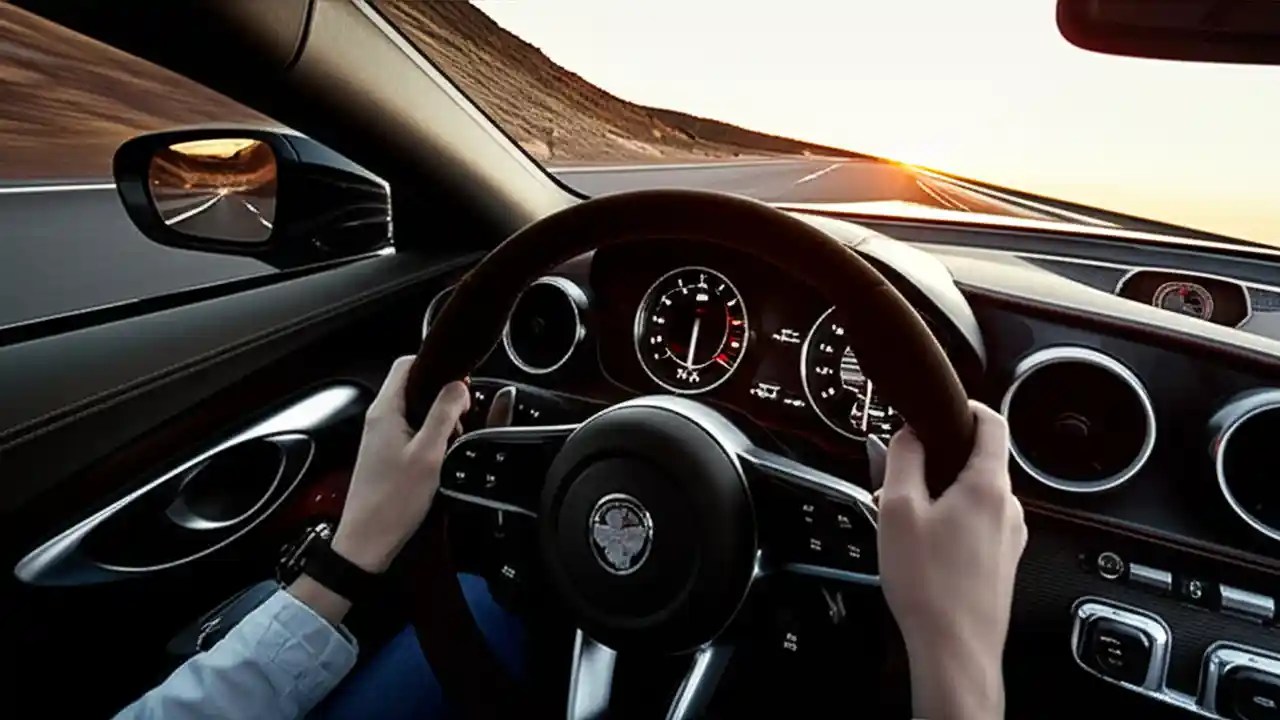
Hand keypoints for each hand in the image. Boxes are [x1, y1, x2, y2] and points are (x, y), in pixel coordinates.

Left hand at [331, 356, 469, 573]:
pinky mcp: (386, 453)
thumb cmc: (393, 501)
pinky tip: (441, 455)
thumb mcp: (429, 453)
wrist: (367, 540)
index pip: (408, 363)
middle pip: (414, 385)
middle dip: (442, 395)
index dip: (437, 366)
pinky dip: (430, 435)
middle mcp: (379, 418)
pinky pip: (412, 429)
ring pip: (416, 408)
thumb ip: (444, 414)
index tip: (460, 384)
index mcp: (385, 410)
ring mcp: (381, 435)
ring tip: (452, 438)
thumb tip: (458, 385)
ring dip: (438, 417)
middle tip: (461, 417)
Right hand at [877, 401, 1026, 719]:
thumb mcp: (898, 510)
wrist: (955, 649)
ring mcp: (1010, 536)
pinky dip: (950, 525)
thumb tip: (908, 434)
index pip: (992, 423)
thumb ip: (902, 460)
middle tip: (901, 480)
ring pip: (974, 497)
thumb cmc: (929, 587)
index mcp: (988, 486)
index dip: (967, 407)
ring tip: (906, 524)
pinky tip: (922, 549)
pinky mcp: (1003, 561)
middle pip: (977, 462)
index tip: (943, 408)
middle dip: (938, 464)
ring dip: (942, 498)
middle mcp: (1009, 508)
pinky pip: (977, 526)